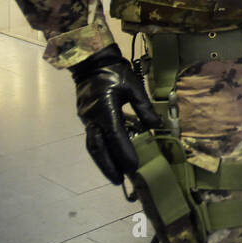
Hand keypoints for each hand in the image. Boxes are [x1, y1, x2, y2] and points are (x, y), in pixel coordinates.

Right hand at [70, 45, 161, 184]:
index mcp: (105, 108)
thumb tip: (156, 125)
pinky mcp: (85, 118)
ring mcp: (86, 119)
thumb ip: (144, 106)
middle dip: (108, 166)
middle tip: (120, 181)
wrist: (91, 61)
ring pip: (92, 146)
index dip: (124, 153)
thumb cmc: (115, 72)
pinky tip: (110, 159)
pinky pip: (92, 140)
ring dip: (103, 162)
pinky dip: (101, 152)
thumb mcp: (133, 86)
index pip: (115, 136)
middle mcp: (92, 117)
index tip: (134, 167)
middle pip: (98, 148)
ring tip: (115, 176)